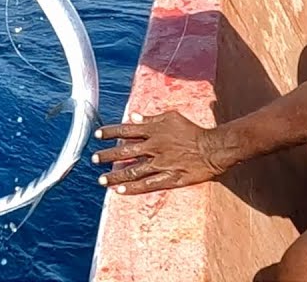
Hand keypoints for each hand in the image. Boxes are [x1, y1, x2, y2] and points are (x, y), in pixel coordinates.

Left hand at [91, 111, 231, 193]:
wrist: (212, 148)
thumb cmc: (192, 130)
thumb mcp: (171, 117)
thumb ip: (151, 118)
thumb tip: (133, 115)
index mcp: (153, 130)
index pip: (126, 130)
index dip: (110, 132)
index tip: (98, 135)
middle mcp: (153, 147)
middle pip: (125, 152)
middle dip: (107, 156)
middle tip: (94, 160)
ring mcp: (160, 164)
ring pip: (132, 170)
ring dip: (115, 175)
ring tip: (102, 180)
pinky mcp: (169, 178)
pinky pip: (147, 185)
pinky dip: (132, 188)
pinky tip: (120, 191)